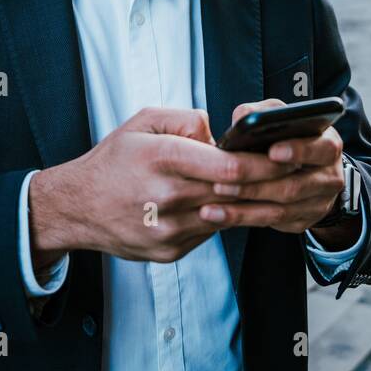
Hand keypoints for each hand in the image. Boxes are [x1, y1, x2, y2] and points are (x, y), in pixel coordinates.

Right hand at [31, 107, 299, 264]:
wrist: (77, 207)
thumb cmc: (113, 160)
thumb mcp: (142, 121)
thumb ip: (185, 119)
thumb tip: (219, 133)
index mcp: (162, 159)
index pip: (229, 168)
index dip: (264, 164)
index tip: (286, 156)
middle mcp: (167, 197)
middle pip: (235, 195)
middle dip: (267, 184)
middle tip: (293, 173)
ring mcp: (168, 230)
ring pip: (226, 216)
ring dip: (249, 204)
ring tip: (271, 189)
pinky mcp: (170, 251)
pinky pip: (209, 232)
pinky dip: (222, 218)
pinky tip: (229, 206)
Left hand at [197, 99, 345, 233]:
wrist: (312, 171)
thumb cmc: (292, 138)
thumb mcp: (284, 119)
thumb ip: (264, 113)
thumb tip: (242, 118)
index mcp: (328, 147)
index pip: (321, 148)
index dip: (298, 150)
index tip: (272, 151)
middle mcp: (328, 178)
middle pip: (293, 186)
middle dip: (255, 185)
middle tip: (222, 182)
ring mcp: (317, 204)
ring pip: (280, 210)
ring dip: (243, 207)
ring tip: (213, 201)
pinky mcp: (302, 221)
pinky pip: (270, 223)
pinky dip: (242, 218)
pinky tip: (218, 214)